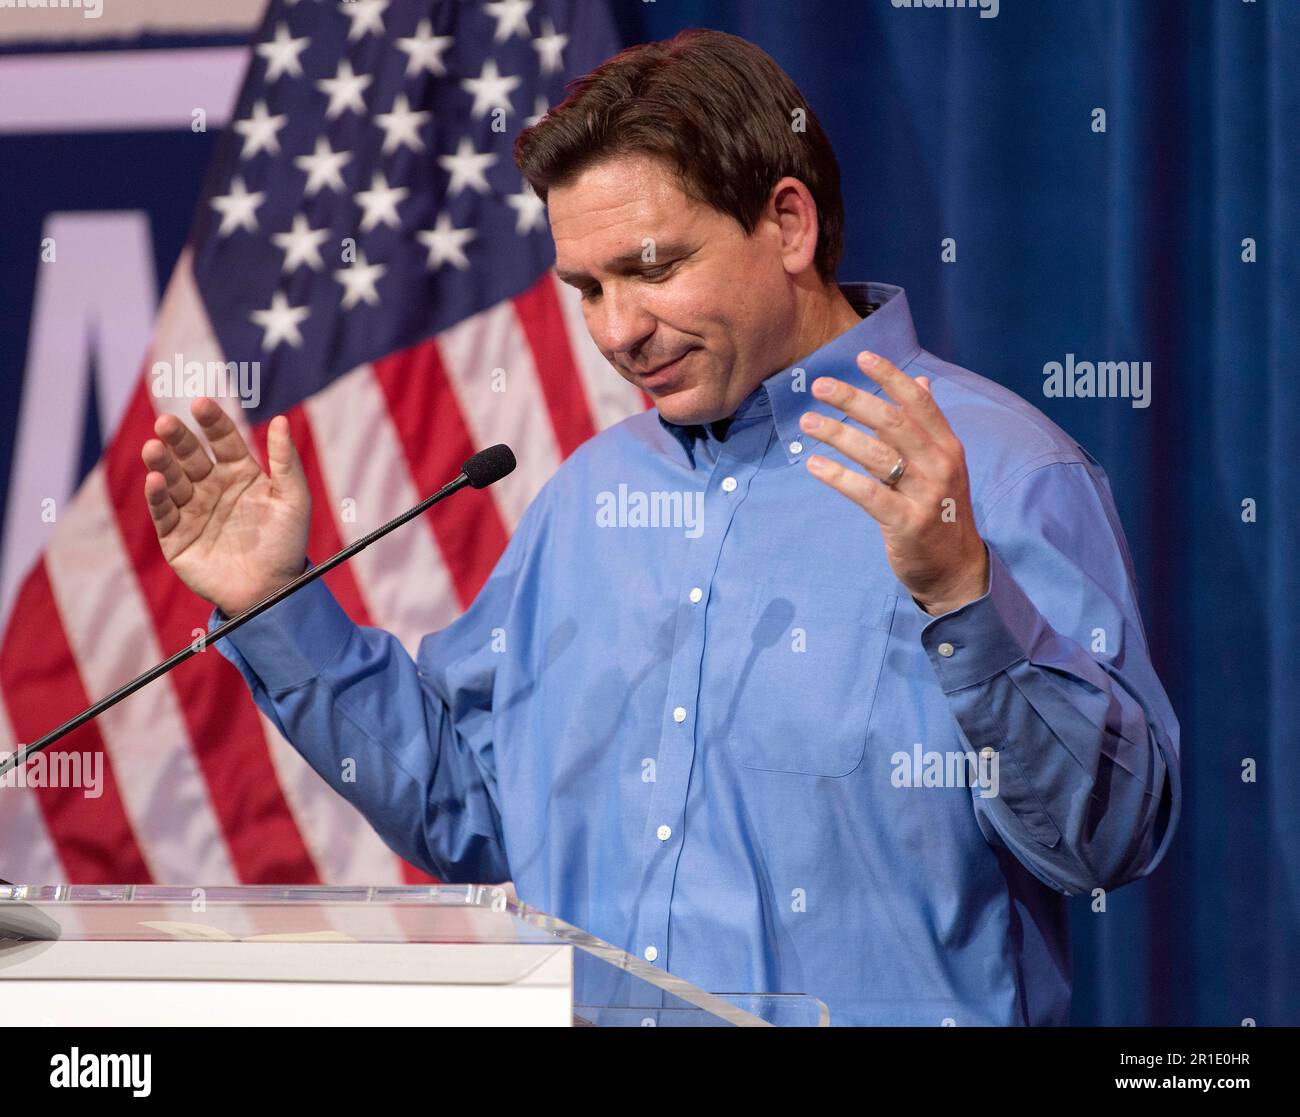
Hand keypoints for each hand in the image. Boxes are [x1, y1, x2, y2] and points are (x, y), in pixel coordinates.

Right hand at [141, 397, 310, 615]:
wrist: (273, 591)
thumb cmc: (287, 545)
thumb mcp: (294, 500)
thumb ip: (286, 462)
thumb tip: (280, 421)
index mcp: (241, 473)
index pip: (224, 440)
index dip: (213, 422)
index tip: (201, 403)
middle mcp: (212, 487)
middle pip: (191, 456)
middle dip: (178, 438)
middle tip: (166, 423)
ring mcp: (192, 510)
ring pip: (173, 480)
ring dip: (162, 463)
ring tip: (154, 448)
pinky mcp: (176, 536)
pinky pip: (164, 513)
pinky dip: (158, 497)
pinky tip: (155, 480)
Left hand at [799, 350, 988, 615]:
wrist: (956, 570)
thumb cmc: (941, 512)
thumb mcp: (943, 466)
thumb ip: (927, 427)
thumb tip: (920, 381)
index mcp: (948, 447)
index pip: (919, 402)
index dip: (890, 377)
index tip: (861, 356)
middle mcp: (940, 465)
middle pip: (893, 422)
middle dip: (854, 400)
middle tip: (819, 387)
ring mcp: (925, 495)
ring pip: (876, 454)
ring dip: (837, 434)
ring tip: (807, 423)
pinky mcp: (906, 523)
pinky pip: (867, 493)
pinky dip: (838, 477)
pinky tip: (814, 465)